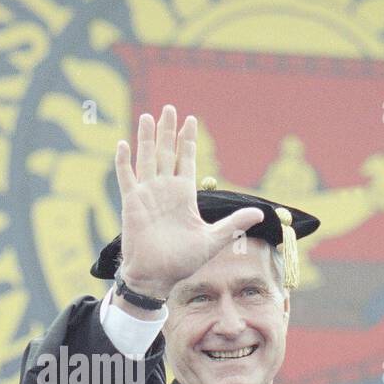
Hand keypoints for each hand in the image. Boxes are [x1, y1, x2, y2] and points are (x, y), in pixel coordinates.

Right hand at [114, 105, 263, 298]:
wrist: (158, 276)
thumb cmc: (183, 261)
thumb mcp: (213, 240)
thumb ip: (233, 223)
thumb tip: (260, 213)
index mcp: (184, 195)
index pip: (186, 161)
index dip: (188, 141)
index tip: (191, 120)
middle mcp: (165, 190)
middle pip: (167, 153)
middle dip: (169, 131)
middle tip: (170, 108)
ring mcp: (147, 194)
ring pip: (147, 159)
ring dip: (148, 138)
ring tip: (149, 116)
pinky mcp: (131, 203)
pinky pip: (126, 177)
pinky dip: (124, 161)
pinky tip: (124, 143)